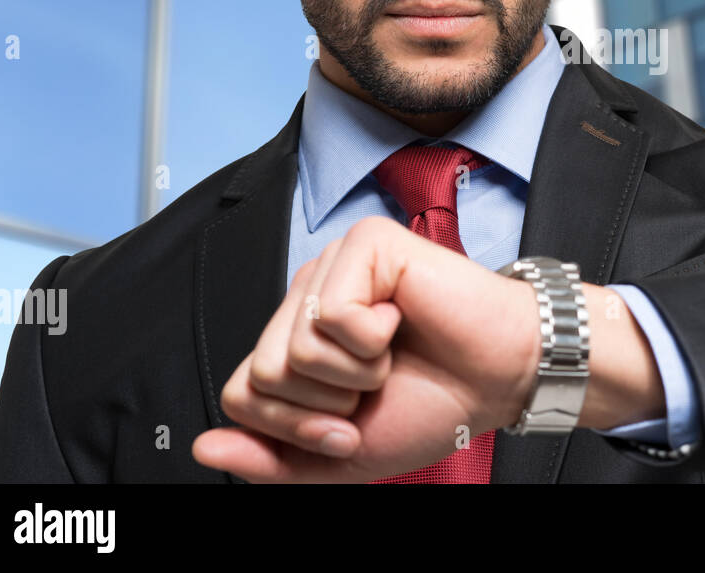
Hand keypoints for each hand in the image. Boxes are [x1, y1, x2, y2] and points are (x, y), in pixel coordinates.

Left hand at [191, 216, 540, 481]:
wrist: (502, 379)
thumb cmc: (435, 403)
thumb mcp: (340, 456)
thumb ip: (271, 459)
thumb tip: (203, 449)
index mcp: (297, 336)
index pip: (241, 393)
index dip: (295, 429)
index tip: (350, 429)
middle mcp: (309, 295)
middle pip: (260, 374)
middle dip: (322, 407)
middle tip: (373, 390)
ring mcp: (334, 265)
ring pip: (292, 348)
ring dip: (354, 374)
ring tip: (391, 355)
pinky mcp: (366, 245)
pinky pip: (333, 315)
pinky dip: (373, 341)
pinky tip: (401, 323)